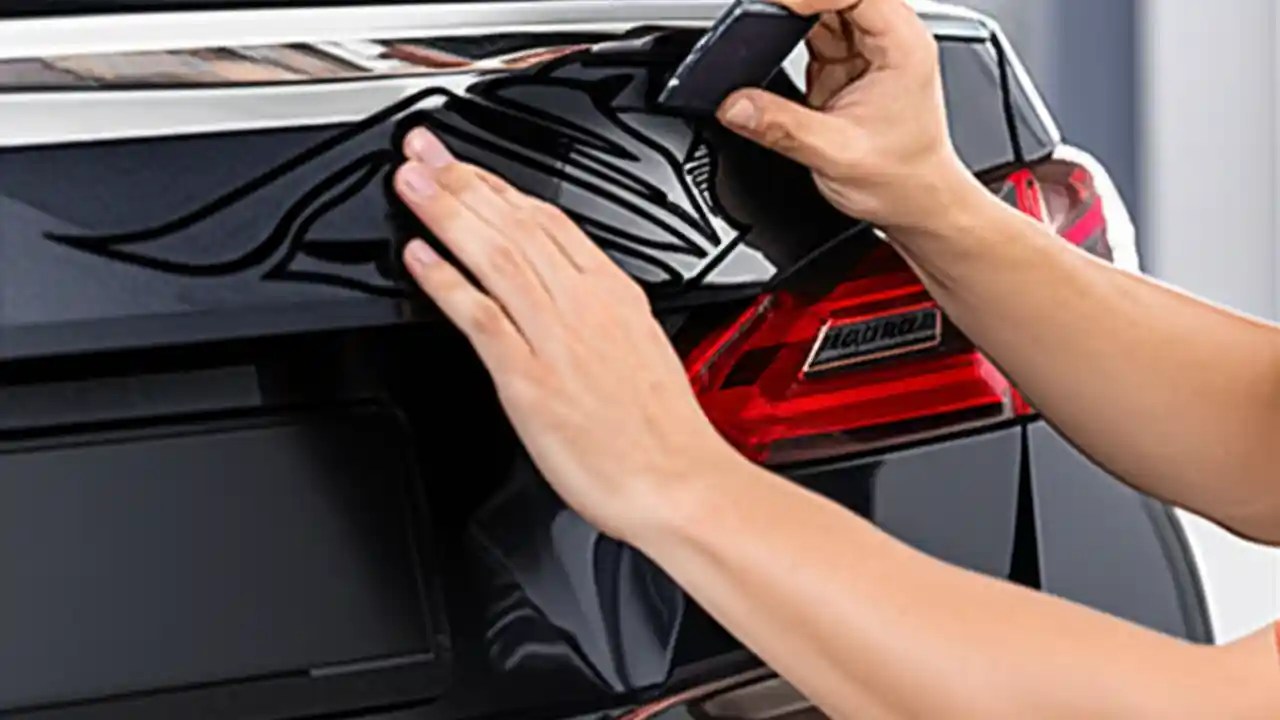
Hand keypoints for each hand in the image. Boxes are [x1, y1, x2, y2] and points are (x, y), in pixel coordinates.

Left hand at [393, 129, 744, 542]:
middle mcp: (584, 305)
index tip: (467, 166)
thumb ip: (601, 316)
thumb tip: (569, 296)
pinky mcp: (530, 379)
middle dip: (462, 181)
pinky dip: (447, 282)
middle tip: (421, 149)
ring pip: (496, 256)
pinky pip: (482, 318)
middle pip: (515, 225)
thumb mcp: (642, 349)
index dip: (499, 187)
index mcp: (614, 294)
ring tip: (411, 182)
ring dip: (447, 213)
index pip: (549, 220)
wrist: (678, 483)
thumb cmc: (663, 432)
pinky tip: (420, 257)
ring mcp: (555, 338)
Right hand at [718, 0, 987, 235]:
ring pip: (821, 12)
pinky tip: (771, 54)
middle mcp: (887, 40)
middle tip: (759, 18)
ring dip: (788, 23)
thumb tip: (735, 104)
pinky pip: (810, 36)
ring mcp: (864, 51)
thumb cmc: (902, 178)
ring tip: (760, 42)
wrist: (914, 203)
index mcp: (902, 46)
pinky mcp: (843, 67)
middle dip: (795, 6)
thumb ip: (781, 126)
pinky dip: (785, 41)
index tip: (775, 5)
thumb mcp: (834, 154)